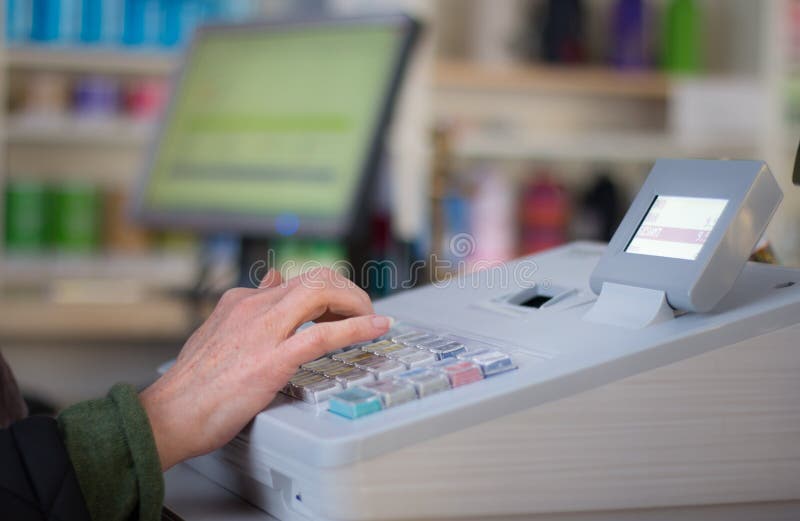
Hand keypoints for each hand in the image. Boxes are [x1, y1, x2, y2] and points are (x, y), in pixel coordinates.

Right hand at [140, 268, 391, 469]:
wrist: (168, 415)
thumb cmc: (191, 384)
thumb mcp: (217, 332)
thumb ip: (247, 306)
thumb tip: (270, 280)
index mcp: (242, 302)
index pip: (298, 280)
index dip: (329, 291)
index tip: (343, 306)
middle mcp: (254, 307)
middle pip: (316, 278)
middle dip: (348, 291)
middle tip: (363, 312)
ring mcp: (263, 330)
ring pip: (323, 293)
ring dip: (356, 303)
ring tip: (372, 318)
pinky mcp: (272, 359)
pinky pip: (324, 334)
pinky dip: (357, 328)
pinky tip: (376, 328)